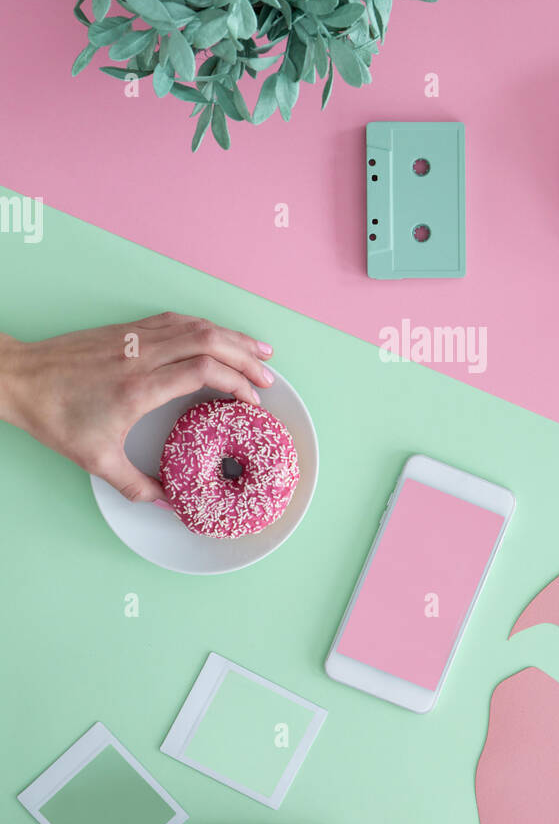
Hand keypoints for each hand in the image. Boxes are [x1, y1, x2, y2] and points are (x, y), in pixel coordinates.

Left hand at [0, 312, 274, 502]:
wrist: (20, 379)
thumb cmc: (55, 416)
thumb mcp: (96, 460)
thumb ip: (136, 484)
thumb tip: (167, 503)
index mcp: (138, 387)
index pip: (202, 371)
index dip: (236, 383)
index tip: (252, 402)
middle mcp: (142, 355)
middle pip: (210, 341)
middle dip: (246, 358)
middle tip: (269, 377)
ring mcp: (135, 338)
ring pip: (197, 325)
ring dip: (233, 337)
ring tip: (260, 351)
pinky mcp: (128, 329)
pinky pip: (176, 320)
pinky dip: (205, 326)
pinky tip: (218, 334)